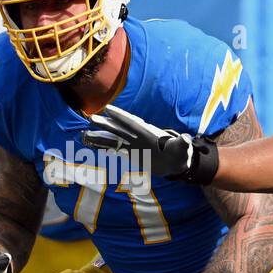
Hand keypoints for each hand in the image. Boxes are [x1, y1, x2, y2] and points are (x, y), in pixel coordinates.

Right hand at [83, 104, 218, 184]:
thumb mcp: (183, 148)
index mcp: (150, 133)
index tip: (108, 109)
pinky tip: (93, 145)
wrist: (177, 163)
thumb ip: (183, 143)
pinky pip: (116, 149)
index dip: (122, 116)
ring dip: (101, 137)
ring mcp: (134, 145)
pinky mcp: (132, 154)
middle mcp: (139, 137)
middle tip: (91, 118)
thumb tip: (187, 139)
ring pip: (115, 139)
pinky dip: (105, 147)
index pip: (134, 123)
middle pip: (120, 129)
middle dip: (107, 124)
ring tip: (85, 135)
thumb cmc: (181, 153)